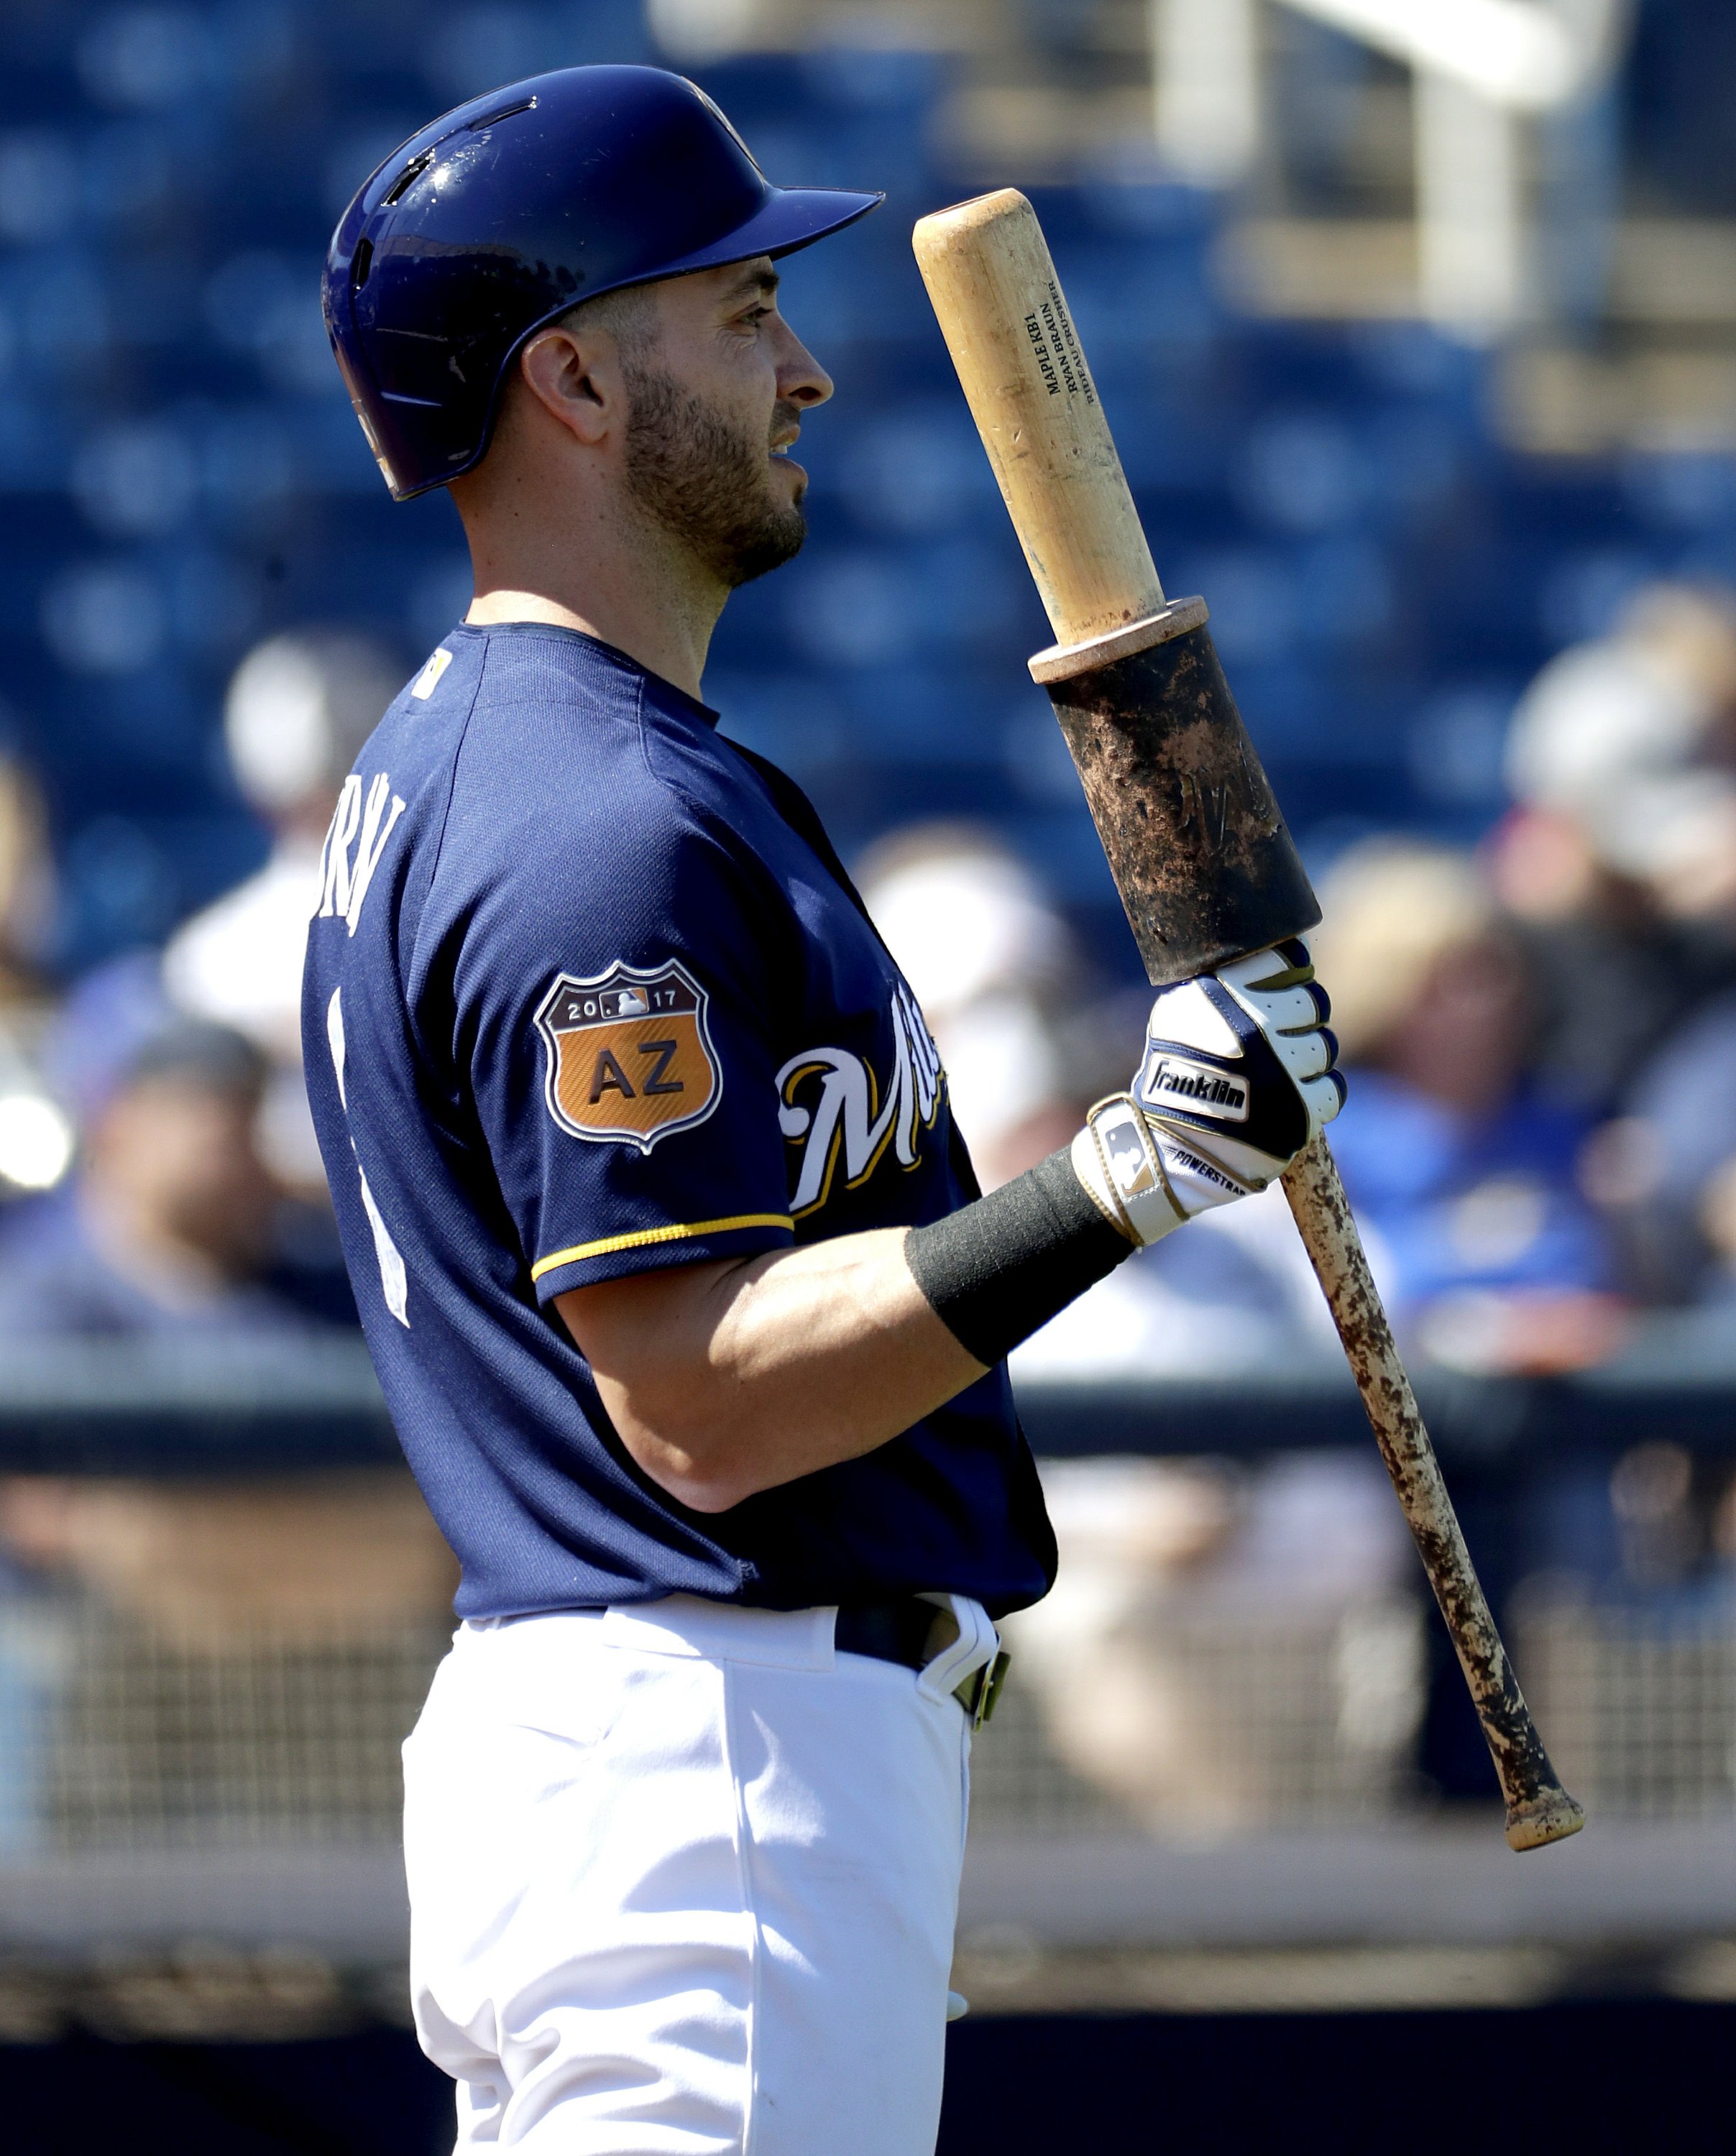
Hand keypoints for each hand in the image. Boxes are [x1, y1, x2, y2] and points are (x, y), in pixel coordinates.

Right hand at [1072, 939, 1344, 1245]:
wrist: (1171, 1147)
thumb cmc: (1177, 1077)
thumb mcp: (1183, 1016)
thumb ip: (1226, 987)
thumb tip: (1293, 956)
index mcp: (1221, 995)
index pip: (1285, 960)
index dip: (1291, 971)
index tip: (1286, 983)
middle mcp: (1254, 1027)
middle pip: (1312, 1002)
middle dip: (1301, 1017)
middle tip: (1278, 1038)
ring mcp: (1280, 1070)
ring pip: (1324, 1046)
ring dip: (1307, 1059)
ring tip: (1276, 1075)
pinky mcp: (1300, 1110)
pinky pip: (1331, 1089)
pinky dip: (1315, 1095)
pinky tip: (1287, 1101)